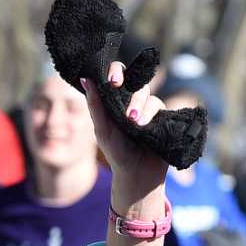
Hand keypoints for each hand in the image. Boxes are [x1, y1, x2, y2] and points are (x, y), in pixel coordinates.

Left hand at [80, 62, 167, 211]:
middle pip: (135, 82)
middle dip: (133, 96)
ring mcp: (147, 108)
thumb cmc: (116, 153)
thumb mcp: (102, 130)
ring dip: (141, 107)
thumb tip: (84, 79)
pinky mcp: (161, 116)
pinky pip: (159, 105)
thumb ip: (95, 105)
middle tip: (128, 113)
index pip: (116, 74)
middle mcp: (131, 100)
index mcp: (114, 100)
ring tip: (135, 124)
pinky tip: (145, 127)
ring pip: (148, 94)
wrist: (138, 174)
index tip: (114, 82)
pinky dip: (152, 114)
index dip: (116, 71)